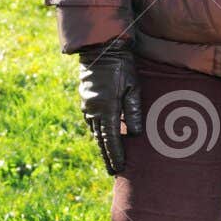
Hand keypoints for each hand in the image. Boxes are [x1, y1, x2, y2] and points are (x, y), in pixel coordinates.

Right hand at [77, 39, 142, 175]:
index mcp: (106, 108)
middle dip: (107, 156)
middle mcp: (93, 110)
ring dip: (102, 145)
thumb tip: (134, 134)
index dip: (115, 155)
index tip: (119, 169)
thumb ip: (133, 111)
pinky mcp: (85, 99)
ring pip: (95, 131)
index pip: (111, 139)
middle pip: (101, 139)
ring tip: (109, 158)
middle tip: (112, 172)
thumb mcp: (133, 87)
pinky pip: (91, 121)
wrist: (101, 48)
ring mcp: (87, 104)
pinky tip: (102, 137)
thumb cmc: (122, 66)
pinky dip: (97, 131)